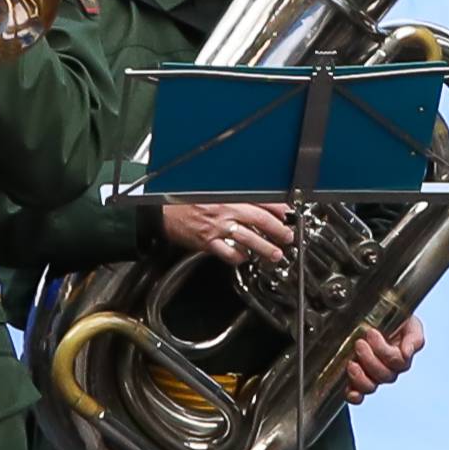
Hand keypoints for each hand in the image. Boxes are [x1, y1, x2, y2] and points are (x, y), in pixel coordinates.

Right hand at [154, 198, 298, 266]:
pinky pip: (228, 252)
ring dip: (265, 248)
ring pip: (248, 238)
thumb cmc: (184, 200)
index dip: (278, 209)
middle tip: (288, 237)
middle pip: (259, 220)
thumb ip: (234, 196)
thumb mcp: (212, 191)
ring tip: (275, 254)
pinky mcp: (207, 242)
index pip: (260, 201)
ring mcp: (216, 227)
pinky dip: (239, 257)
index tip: (287, 215)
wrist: (160, 210)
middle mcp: (224, 210)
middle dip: (278, 230)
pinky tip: (245, 258)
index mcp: (227, 195)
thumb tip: (257, 202)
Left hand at [338, 314, 424, 403]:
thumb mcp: (409, 323)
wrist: (371, 316)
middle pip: (385, 375)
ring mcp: (373, 376)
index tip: (371, 332)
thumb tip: (408, 353)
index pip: (398, 362)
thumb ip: (414, 337)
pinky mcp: (358, 381)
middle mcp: (389, 368)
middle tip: (360, 343)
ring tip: (352, 363)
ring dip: (361, 377)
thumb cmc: (391, 319)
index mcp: (402, 356)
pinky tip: (350, 391)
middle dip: (370, 359)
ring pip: (372, 386)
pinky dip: (355, 395)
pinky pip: (358, 395)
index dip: (384, 351)